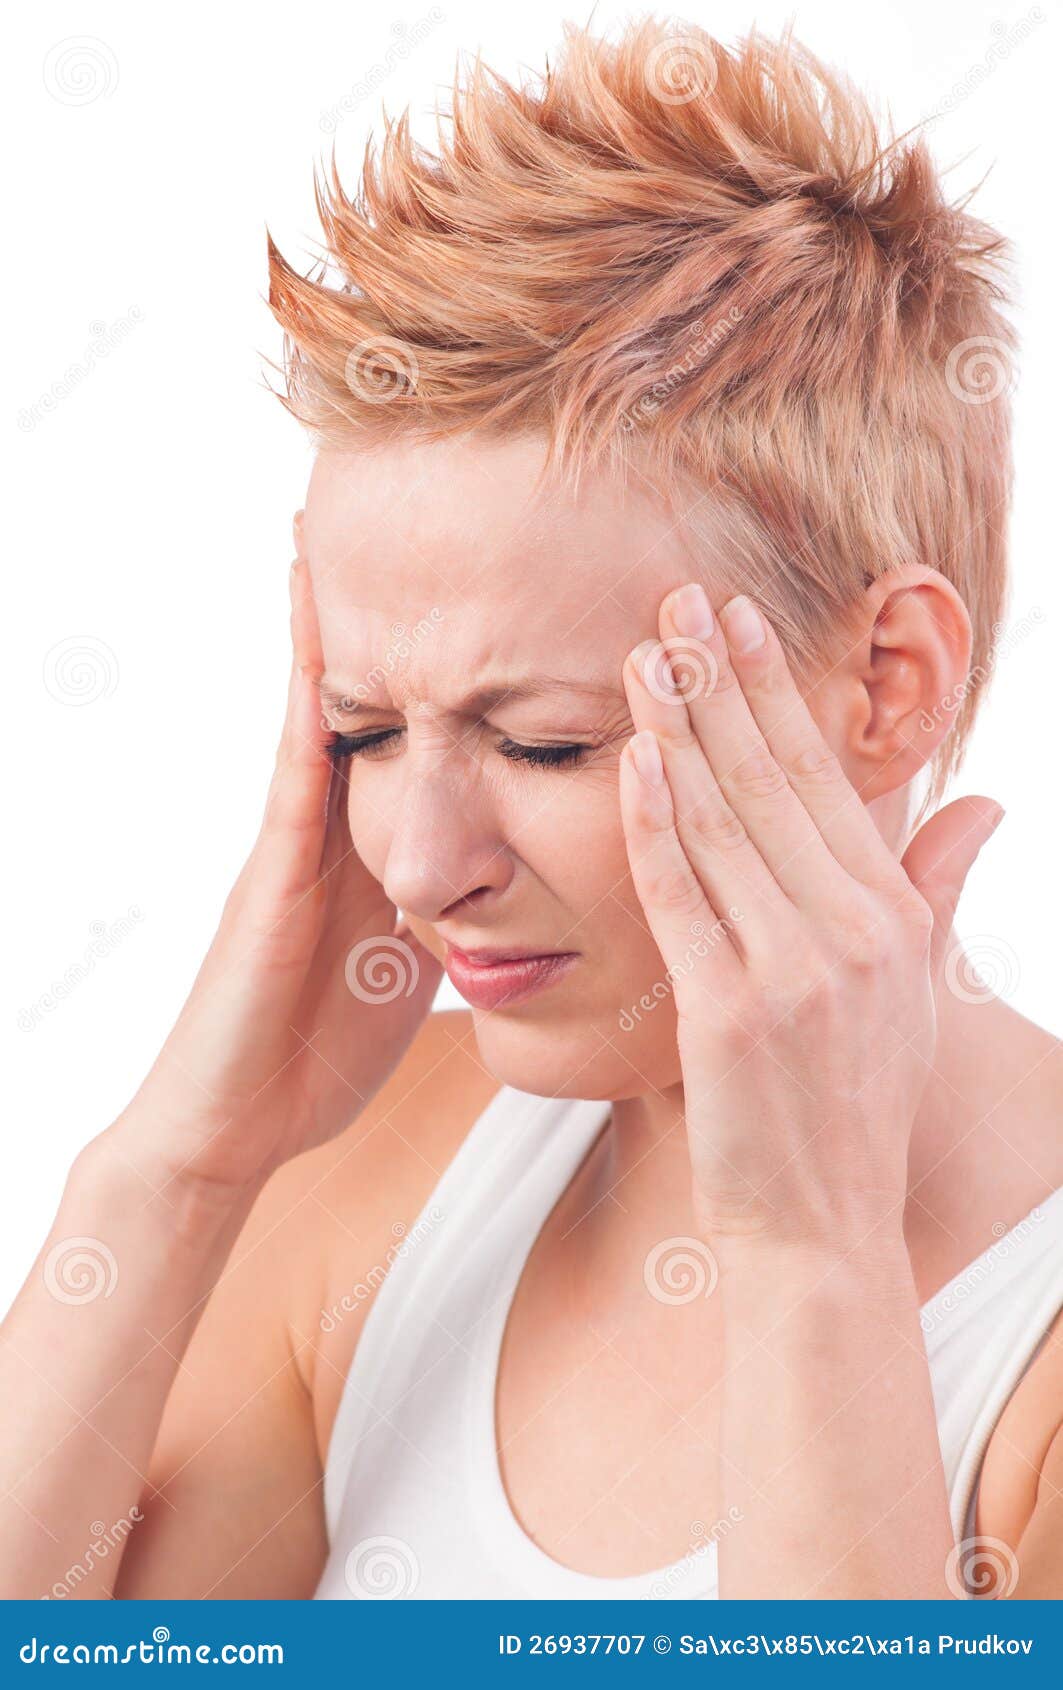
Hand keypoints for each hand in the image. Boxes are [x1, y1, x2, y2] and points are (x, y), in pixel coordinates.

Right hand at [107, 519, 441, 1197]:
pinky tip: (316, 630)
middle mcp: (329, 831)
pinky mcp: (272, 872)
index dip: (433, 676)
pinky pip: (296, 766)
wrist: (235, 1124)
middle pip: (361, 704)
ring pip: (319, 712)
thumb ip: (429, 920)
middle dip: (374, 623)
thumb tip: (487, 899)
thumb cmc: (316, 1055)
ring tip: (327, 535)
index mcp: (366, 853)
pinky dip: (304, 692)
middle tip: (384, 522)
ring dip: (324, 627)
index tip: (471, 598)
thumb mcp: (400, 971)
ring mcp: (294, 844)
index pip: (408, 741)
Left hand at [618, 583, 1001, 1247]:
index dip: (776, 692)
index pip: (824, 777)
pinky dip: (655, 826)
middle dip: (722, 681)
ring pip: (723, 824)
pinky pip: (682, 899)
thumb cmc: (860, 1106)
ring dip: (680, 731)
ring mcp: (793, 972)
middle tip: (679, 598)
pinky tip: (634, 761)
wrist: (824, 1229)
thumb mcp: (917, 992)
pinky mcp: (729, 1015)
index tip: (737, 622)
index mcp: (893, 917)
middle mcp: (852, 932)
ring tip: (644, 655)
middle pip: (772, 780)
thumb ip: (937, 889)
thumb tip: (985, 809)